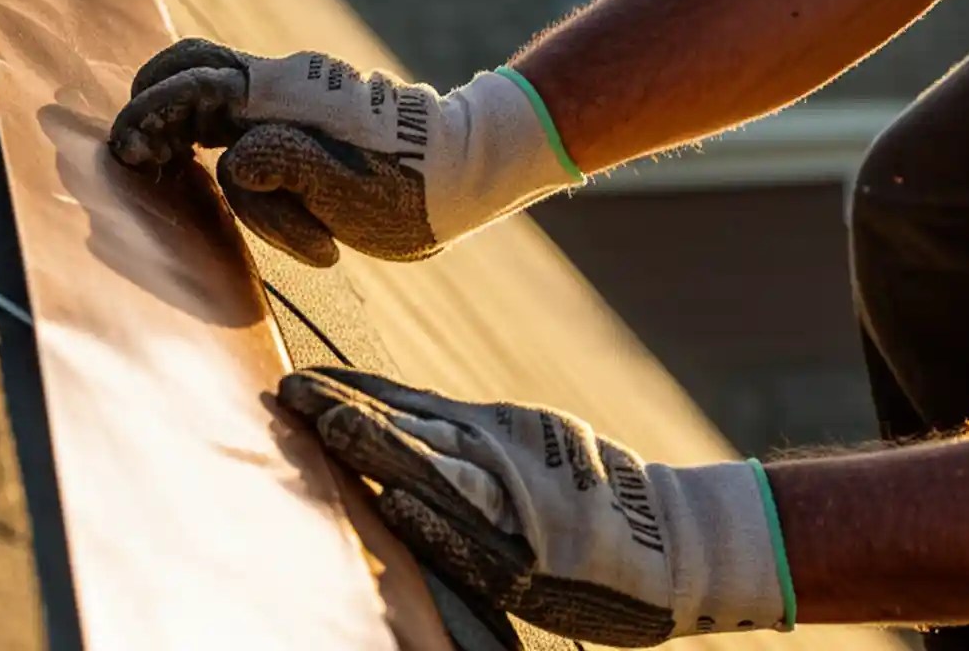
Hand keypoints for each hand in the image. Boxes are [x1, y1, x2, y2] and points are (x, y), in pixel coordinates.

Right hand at [109, 39, 579, 266]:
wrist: (459, 178)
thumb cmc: (410, 193)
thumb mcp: (353, 193)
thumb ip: (289, 169)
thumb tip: (234, 159)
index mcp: (291, 100)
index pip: (199, 84)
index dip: (153, 113)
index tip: (130, 151)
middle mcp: (283, 91)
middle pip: (193, 70)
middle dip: (154, 108)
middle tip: (137, 157)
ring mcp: (288, 105)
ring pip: (212, 103)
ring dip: (198, 147)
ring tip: (249, 209)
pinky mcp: (296, 126)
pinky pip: (239, 128)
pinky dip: (222, 156)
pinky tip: (238, 192)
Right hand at [280, 367, 789, 645]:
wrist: (679, 540)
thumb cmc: (604, 583)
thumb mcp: (531, 580)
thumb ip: (458, 539)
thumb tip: (391, 499)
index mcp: (495, 490)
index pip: (406, 449)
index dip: (353, 429)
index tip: (303, 406)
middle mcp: (499, 450)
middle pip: (408, 422)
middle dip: (346, 405)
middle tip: (289, 389)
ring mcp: (513, 432)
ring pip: (427, 409)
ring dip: (368, 396)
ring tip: (318, 385)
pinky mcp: (527, 425)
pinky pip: (453, 408)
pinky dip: (408, 400)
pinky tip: (380, 396)